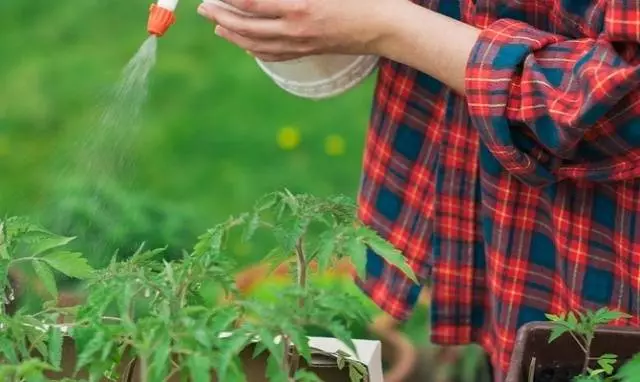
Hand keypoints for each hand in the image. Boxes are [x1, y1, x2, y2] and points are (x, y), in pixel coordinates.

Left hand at [197, 0, 393, 61]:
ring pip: (256, 44)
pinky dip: (254, 50)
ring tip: (217, 26)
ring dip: (233, 35)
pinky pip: (274, 55)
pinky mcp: (308, 52)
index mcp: (299, 5)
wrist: (384, 26)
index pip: (251, 1)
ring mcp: (301, 44)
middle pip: (247, 25)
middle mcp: (295, 28)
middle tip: (203, 7)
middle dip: (221, 15)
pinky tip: (245, 44)